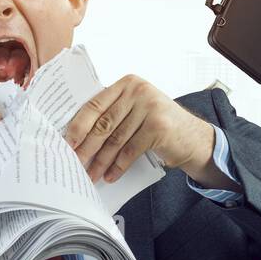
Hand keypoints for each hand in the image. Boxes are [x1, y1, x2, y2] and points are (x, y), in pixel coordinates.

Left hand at [64, 75, 214, 184]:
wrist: (192, 136)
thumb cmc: (157, 124)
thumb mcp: (135, 110)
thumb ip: (113, 113)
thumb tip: (76, 136)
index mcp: (127, 83)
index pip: (95, 104)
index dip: (78, 125)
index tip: (67, 143)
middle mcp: (138, 91)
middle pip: (104, 123)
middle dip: (87, 147)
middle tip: (75, 163)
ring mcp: (150, 107)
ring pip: (116, 139)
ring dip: (101, 161)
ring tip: (91, 174)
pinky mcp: (159, 127)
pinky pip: (130, 150)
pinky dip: (118, 166)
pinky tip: (110, 176)